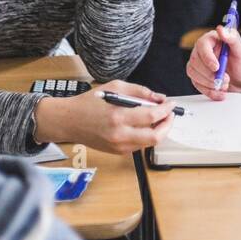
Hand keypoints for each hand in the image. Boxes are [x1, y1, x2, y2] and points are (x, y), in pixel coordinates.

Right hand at [34, 80, 175, 153]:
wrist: (69, 121)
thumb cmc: (89, 102)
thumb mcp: (114, 87)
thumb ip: (139, 91)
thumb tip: (158, 98)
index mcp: (118, 117)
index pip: (151, 116)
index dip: (166, 110)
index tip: (171, 104)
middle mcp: (119, 135)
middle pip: (155, 137)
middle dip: (168, 125)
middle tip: (170, 115)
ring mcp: (118, 147)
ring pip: (149, 143)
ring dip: (158, 130)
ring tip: (157, 118)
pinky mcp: (118, 152)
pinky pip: (139, 145)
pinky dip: (145, 135)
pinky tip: (143, 125)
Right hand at [186, 25, 240, 99]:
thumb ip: (233, 39)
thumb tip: (221, 29)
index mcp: (212, 40)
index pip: (202, 45)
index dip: (207, 57)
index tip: (216, 67)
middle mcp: (203, 51)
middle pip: (195, 61)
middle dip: (210, 74)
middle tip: (226, 79)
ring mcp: (199, 64)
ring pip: (193, 73)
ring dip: (209, 83)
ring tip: (225, 84)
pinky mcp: (198, 76)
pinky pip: (196, 84)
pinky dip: (209, 91)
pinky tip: (220, 92)